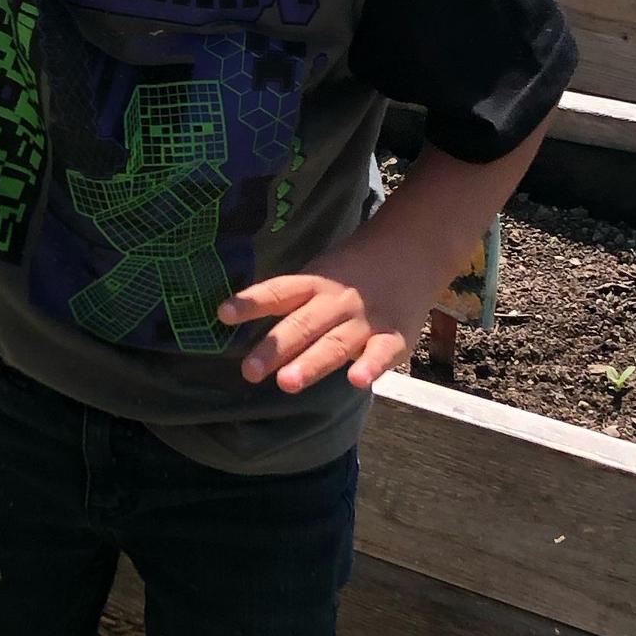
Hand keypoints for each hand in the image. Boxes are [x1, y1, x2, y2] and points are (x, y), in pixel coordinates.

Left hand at [216, 227, 444, 394]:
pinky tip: (357, 381)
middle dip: (275, 349)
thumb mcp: (317, 275)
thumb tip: (236, 324)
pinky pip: (382, 353)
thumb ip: (288, 302)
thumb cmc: (350, 273)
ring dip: (311, 363)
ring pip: (335, 343)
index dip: (251, 302)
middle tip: (249, 372)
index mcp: (314, 283)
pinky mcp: (395, 337)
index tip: (223, 314)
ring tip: (286, 383)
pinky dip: (371, 366)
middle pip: (302, 324)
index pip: (279, 291)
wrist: (412, 251)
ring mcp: (366, 319)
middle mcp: (336, 301)